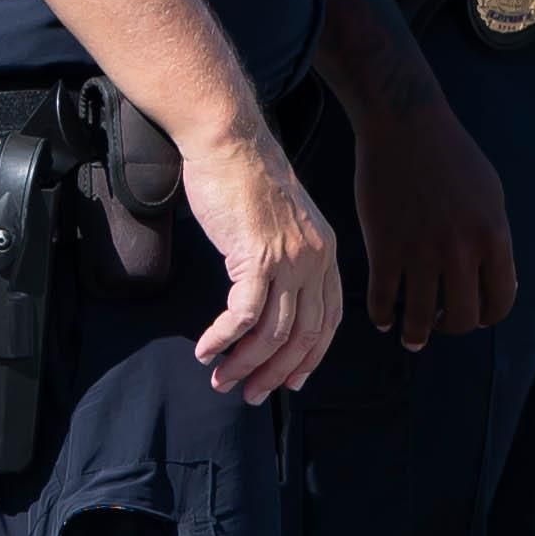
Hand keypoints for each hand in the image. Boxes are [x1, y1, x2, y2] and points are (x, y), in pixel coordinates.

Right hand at [178, 113, 343, 401]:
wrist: (229, 142)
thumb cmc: (246, 179)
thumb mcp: (281, 223)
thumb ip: (286, 257)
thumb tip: (272, 297)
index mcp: (325, 253)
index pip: (328, 320)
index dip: (310, 357)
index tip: (290, 382)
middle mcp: (315, 260)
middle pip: (303, 335)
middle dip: (275, 373)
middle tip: (247, 394)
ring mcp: (289, 259)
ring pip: (274, 331)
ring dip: (245, 362)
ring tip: (220, 378)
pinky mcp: (257, 256)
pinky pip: (245, 314)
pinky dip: (225, 338)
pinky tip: (206, 350)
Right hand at [344, 74, 517, 353]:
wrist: (406, 127)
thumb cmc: (452, 156)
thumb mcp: (492, 195)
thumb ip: (495, 239)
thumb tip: (499, 282)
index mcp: (493, 237)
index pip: (501, 301)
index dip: (489, 315)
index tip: (477, 315)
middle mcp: (461, 251)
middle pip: (463, 318)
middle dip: (454, 327)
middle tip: (443, 322)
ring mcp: (420, 252)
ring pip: (421, 319)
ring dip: (417, 335)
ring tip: (413, 336)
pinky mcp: (384, 248)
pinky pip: (383, 300)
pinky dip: (383, 317)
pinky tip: (384, 318)